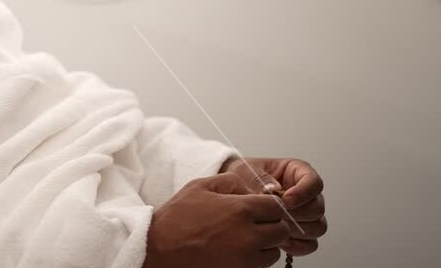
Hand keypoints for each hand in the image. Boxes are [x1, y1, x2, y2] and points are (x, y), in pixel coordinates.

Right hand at [143, 172, 289, 267]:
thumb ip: (232, 181)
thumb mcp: (201, 186)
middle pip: (282, 230)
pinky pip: (261, 267)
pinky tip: (238, 251)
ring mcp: (245, 258)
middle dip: (272, 225)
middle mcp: (248, 235)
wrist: (159, 250)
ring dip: (266, 244)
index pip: (277, 206)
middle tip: (255, 223)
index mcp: (241, 209)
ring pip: (274, 251)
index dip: (270, 205)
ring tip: (245, 238)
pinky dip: (255, 259)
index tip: (260, 207)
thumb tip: (251, 190)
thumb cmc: (176, 218)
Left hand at [223, 156, 326, 256]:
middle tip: (275, 216)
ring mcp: (307, 214)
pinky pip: (310, 244)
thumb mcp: (246, 171)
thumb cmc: (243, 177)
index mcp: (298, 172)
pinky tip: (279, 241)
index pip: (314, 183)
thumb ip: (259, 180)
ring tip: (274, 227)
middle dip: (296, 215)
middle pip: (317, 209)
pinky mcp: (302, 232)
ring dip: (296, 231)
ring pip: (317, 227)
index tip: (285, 200)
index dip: (303, 193)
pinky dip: (297, 246)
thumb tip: (273, 190)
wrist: (236, 192)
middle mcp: (307, 194)